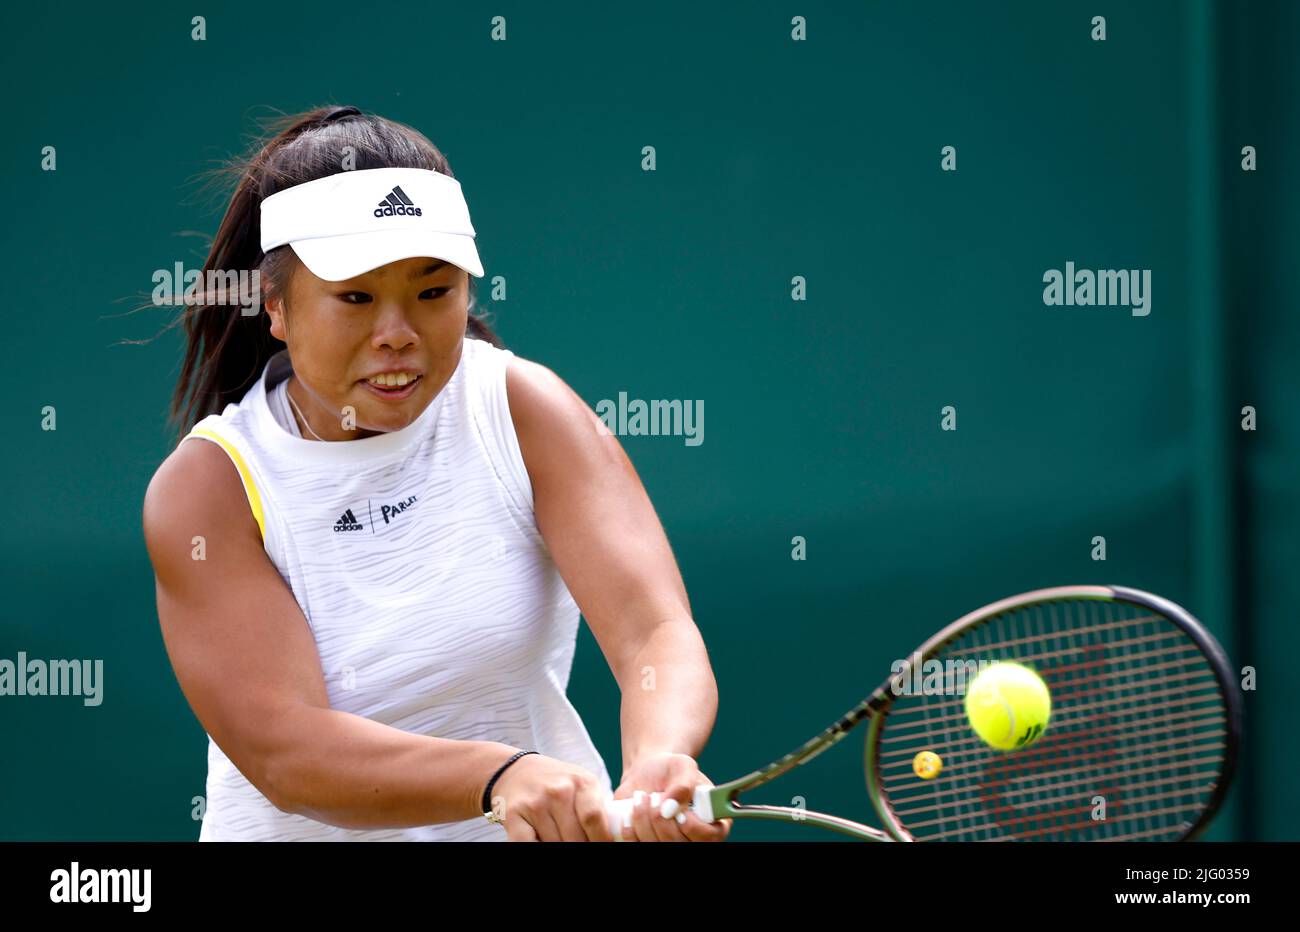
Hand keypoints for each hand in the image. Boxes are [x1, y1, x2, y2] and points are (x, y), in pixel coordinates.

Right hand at [490, 753, 615, 841]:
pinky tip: (543, 840)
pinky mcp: (515, 815)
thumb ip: (597, 807)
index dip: (600, 840)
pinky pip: (528, 845)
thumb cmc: (556, 783)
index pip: (594, 819)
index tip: (602, 846)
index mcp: (582, 783)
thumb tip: (616, 838)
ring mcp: (535, 803)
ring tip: (560, 837)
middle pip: (576, 837)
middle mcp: (558, 791)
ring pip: (554, 844)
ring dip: (559, 848)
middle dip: (581, 847)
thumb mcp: (582, 785)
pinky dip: (537, 847)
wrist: (516, 771)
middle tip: (581, 843)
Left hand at [613, 752, 731, 841]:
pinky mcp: (648, 844)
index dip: (693, 827)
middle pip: (679, 844)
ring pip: (656, 846)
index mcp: (712, 820)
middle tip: (654, 796)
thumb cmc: (670, 770)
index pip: (711, 837)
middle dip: (661, 819)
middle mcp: (693, 838)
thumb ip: (683, 784)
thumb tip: (670, 808)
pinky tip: (630, 813)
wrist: (647, 775)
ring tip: (641, 798)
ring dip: (643, 821)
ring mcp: (670, 843)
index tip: (680, 812)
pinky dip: (630, 831)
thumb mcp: (682, 766)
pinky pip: (636, 846)